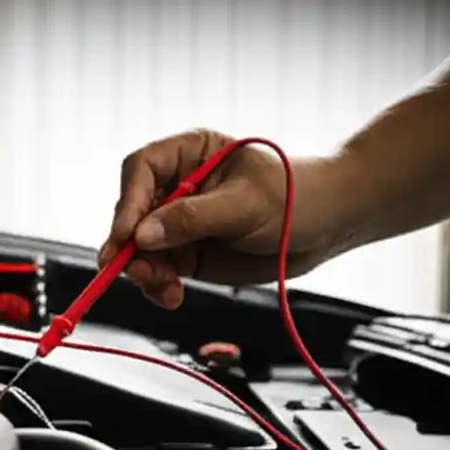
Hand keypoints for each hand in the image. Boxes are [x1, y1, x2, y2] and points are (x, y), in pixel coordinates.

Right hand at [101, 129, 352, 308]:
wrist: (324, 227)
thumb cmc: (293, 198)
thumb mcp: (245, 205)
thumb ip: (192, 219)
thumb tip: (142, 235)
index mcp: (188, 154)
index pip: (141, 170)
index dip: (128, 202)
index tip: (126, 236)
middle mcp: (175, 186)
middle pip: (131, 214)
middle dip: (130, 247)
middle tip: (140, 273)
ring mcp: (178, 222)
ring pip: (139, 248)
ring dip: (144, 272)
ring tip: (165, 289)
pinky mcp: (186, 253)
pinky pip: (157, 270)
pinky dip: (158, 286)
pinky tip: (172, 295)